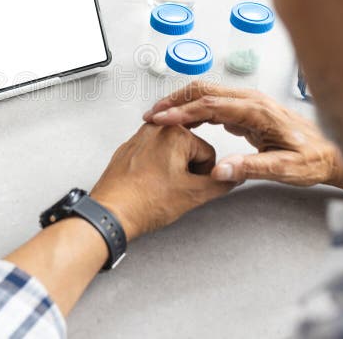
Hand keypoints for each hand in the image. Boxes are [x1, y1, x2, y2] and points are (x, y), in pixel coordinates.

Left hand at [90, 123, 235, 240]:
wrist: (110, 213)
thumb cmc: (143, 202)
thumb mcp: (194, 195)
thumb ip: (220, 183)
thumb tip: (232, 178)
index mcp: (174, 132)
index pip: (208, 153)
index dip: (205, 176)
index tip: (192, 187)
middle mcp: (154, 129)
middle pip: (189, 151)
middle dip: (187, 172)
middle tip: (176, 190)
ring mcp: (138, 139)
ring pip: (170, 155)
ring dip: (172, 172)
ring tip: (161, 190)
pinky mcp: (127, 151)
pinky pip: (152, 158)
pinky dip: (155, 172)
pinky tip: (149, 187)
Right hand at [144, 81, 342, 184]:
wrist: (332, 154)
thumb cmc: (313, 160)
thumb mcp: (285, 170)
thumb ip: (251, 168)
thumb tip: (220, 168)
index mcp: (258, 112)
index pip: (211, 106)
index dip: (182, 112)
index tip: (161, 119)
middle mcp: (253, 101)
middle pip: (205, 91)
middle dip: (175, 101)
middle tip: (152, 114)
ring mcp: (250, 103)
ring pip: (208, 94)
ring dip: (183, 103)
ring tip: (161, 117)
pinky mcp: (248, 111)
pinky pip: (215, 103)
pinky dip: (195, 109)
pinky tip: (185, 121)